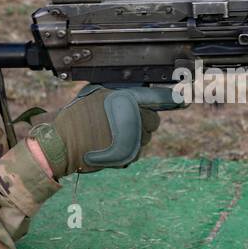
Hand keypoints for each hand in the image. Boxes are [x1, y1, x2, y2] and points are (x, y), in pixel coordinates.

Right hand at [36, 85, 180, 176]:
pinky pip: (136, 150)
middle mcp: (134, 119)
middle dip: (143, 120)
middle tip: (124, 119)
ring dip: (136, 135)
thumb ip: (121, 93)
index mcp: (127, 99)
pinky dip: (128, 148)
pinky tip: (111, 144)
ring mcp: (133, 139)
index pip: (158, 98)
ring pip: (146, 137)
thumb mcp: (98, 93)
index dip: (173, 98)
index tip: (184, 100)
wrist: (63, 142)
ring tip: (112, 132)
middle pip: (153, 119)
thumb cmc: (77, 115)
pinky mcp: (129, 155)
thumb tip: (138, 95)